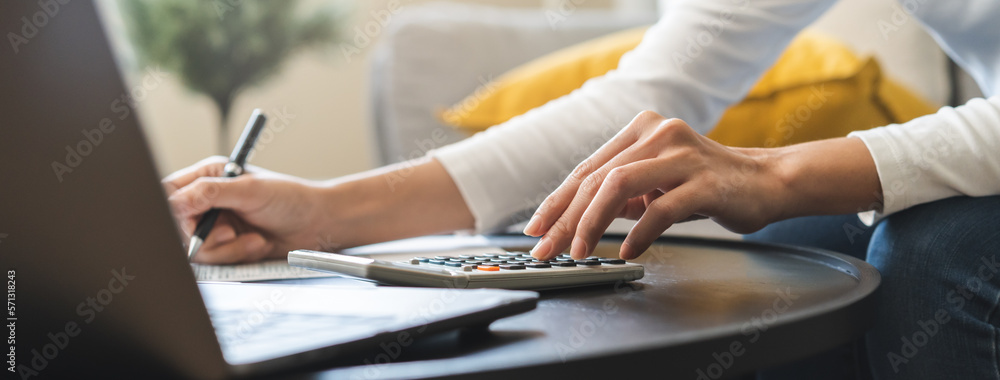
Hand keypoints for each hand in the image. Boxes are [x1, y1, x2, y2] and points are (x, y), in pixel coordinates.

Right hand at [163, 156, 335, 263]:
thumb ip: (210, 193)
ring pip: (196, 249)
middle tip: (231, 232)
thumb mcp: (249, 190)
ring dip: (227, 249)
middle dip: (205, 236)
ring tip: (254, 239)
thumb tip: (176, 201)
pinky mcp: (227, 248)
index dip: (173, 210)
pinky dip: (237, 256)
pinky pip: (216, 262)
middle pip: (177, 227)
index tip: (189, 222)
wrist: (319, 225)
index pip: (170, 192)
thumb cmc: (291, 199)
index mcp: (208, 177)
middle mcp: (208, 202)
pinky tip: (258, 245)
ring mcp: (217, 227)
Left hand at [523, 111, 786, 260]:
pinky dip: (638, 233)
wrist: (767, 182)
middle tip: (548, 250)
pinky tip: (627, 251)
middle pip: (596, 178)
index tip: (536, 229)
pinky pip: (660, 209)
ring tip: (580, 252)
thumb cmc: (706, 186)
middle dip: (566, 219)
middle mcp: (658, 134)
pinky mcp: (705, 180)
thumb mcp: (655, 185)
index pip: (587, 170)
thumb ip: (619, 195)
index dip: (557, 202)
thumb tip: (573, 220)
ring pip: (619, 186)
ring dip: (592, 223)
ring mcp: (682, 154)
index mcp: (641, 131)